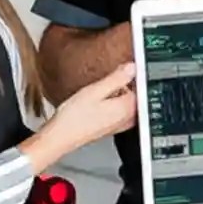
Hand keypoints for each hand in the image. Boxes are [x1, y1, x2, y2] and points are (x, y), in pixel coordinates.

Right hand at [23, 62, 137, 173]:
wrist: (60, 137)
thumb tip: (132, 68)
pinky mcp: (111, 128)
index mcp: (127, 108)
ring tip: (102, 89)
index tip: (127, 66)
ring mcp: (119, 125)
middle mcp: (127, 119)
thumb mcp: (95, 90)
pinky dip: (113, 102)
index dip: (134, 73)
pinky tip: (99, 101)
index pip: (141, 86)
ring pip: (127, 103)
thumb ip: (116, 78)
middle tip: (111, 77)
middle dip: (127, 84)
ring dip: (119, 93)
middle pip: (136, 95)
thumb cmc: (74, 118)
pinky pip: (120, 111)